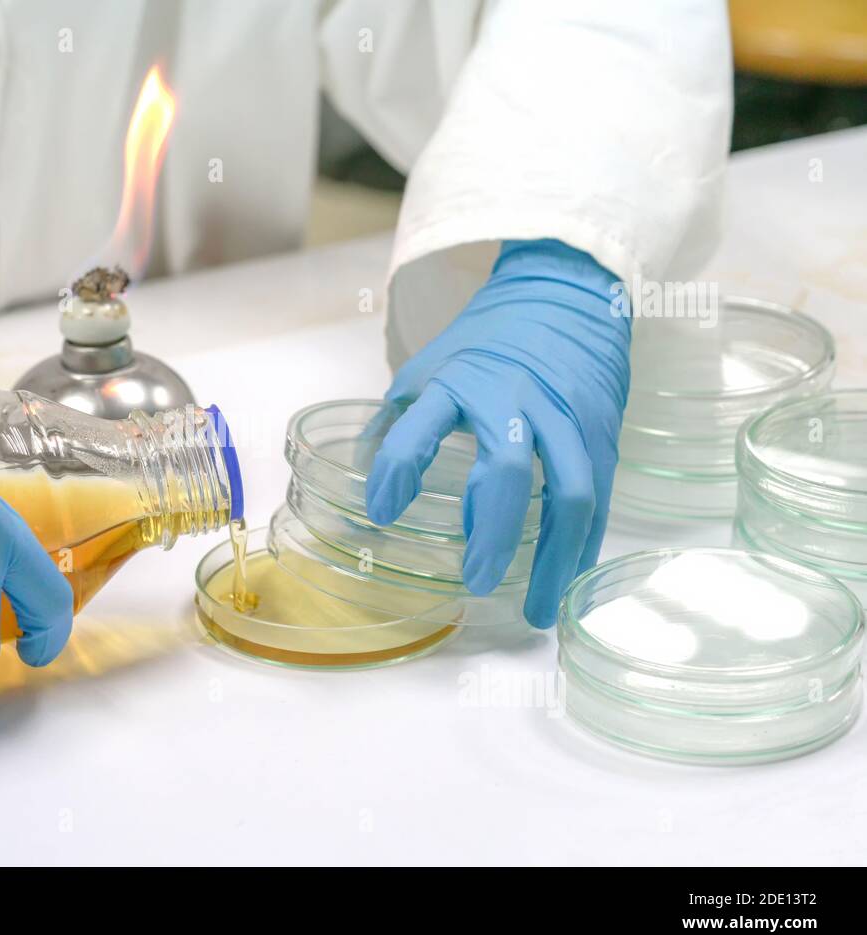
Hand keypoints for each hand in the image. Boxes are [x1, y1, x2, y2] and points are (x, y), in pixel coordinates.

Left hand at [366, 239, 629, 628]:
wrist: (564, 297)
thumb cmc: (484, 344)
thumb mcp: (428, 369)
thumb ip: (394, 425)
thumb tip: (357, 491)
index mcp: (456, 382)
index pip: (419, 427)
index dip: (397, 470)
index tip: (379, 514)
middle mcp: (514, 401)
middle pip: (508, 470)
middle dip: (492, 531)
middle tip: (477, 581)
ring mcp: (565, 418)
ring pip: (570, 494)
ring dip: (554, 559)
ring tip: (535, 612)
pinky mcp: (602, 434)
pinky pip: (599, 498)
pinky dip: (584, 546)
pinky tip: (568, 580)